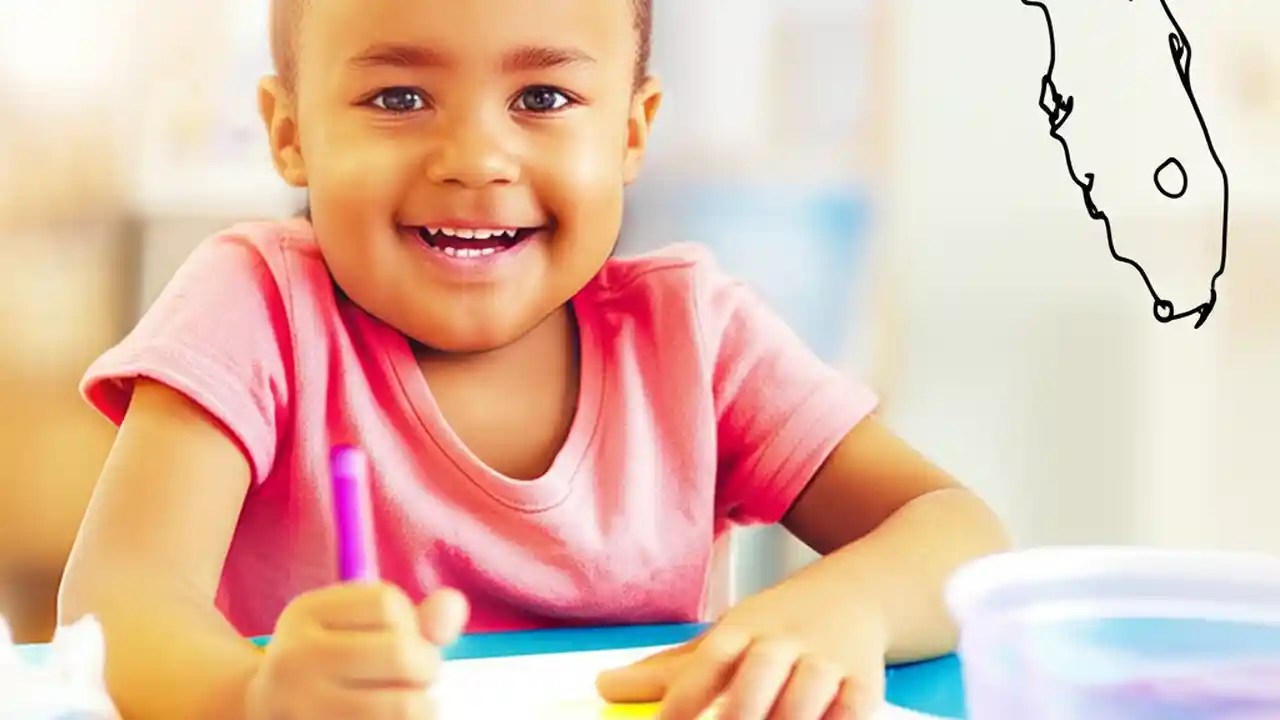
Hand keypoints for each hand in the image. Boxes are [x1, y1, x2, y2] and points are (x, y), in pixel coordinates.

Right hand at [246, 582, 468, 719]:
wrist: (264, 712)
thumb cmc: (331, 664)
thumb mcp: (360, 628)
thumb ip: (417, 619)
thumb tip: (456, 605)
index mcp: (304, 614)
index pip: (388, 602)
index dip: (410, 622)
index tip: (397, 638)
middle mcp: (294, 659)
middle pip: (400, 653)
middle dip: (427, 666)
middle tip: (419, 679)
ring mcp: (300, 710)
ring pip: (404, 707)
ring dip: (422, 707)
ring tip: (411, 705)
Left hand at [595, 584, 887, 719]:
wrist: (858, 590)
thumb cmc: (779, 624)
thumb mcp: (727, 636)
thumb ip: (670, 670)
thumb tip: (604, 686)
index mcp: (744, 627)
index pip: (711, 657)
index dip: (686, 694)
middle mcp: (785, 640)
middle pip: (760, 674)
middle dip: (741, 712)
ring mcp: (827, 660)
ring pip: (808, 694)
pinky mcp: (864, 681)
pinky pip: (853, 708)